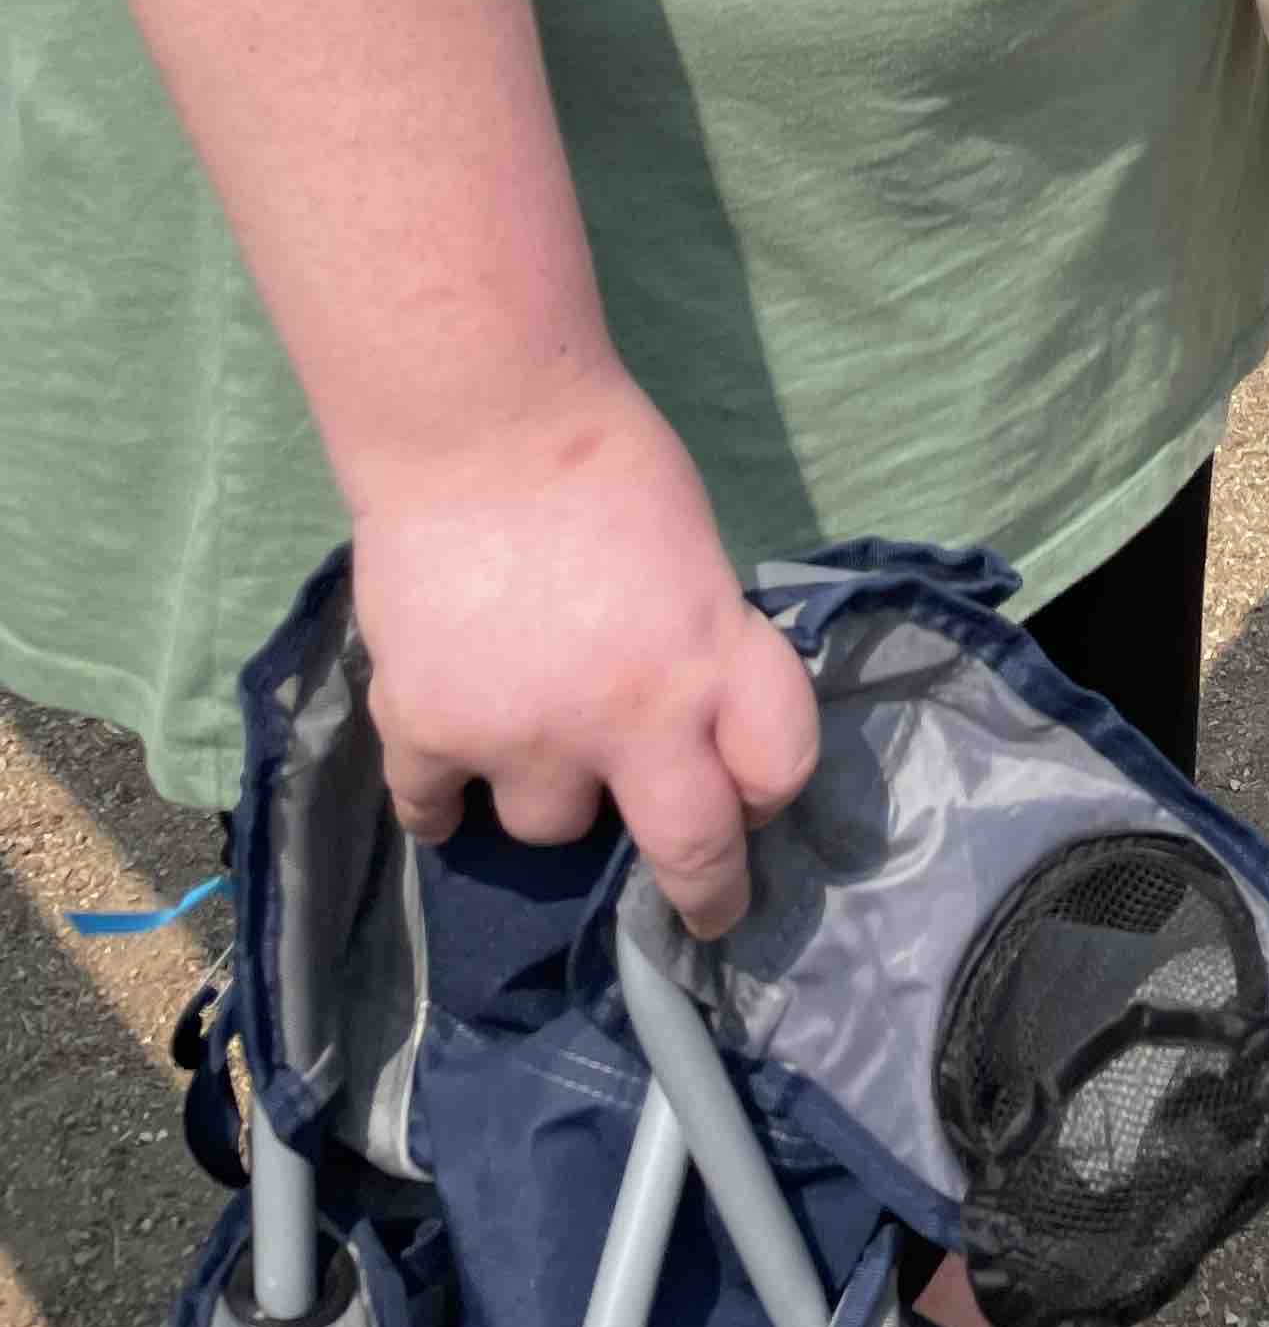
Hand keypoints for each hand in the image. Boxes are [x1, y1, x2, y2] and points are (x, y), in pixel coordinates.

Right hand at [348, 360, 820, 939]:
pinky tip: (450, 760)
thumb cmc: (605, 459)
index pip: (781, 770)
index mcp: (710, 656)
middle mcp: (628, 717)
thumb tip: (695, 721)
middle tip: (707, 903)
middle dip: (706, 890)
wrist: (477, 423)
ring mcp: (522, 736)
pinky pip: (436, 811)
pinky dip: (445, 794)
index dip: (775, 795)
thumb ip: (701, 644)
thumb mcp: (694, 554)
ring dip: (551, 785)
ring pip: (550, 827)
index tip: (759, 812)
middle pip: (690, 852)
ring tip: (531, 717)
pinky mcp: (429, 732)